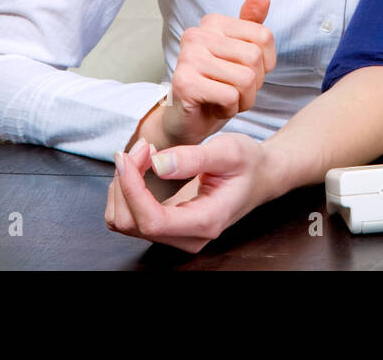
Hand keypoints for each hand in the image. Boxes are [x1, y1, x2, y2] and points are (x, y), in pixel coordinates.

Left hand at [106, 132, 283, 253]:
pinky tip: (140, 169)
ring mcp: (175, 236)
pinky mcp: (165, 228)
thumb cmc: (248, 164)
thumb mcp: (229, 151)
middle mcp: (187, 237)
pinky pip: (128, 217)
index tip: (128, 156)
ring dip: (123, 185)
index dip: (132, 189)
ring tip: (142, 154)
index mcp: (205, 221)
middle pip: (131, 223)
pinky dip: (126, 191)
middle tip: (143, 147)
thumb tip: (158, 164)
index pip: (152, 220)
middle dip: (126, 182)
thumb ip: (194, 158)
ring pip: (124, 221)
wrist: (259, 177)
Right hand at [152, 0, 276, 147]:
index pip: (264, 36)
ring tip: (224, 99)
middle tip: (234, 90)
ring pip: (245, 78)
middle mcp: (197, 34)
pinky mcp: (184, 83)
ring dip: (243, 99)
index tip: (245, 71)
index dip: (266, 63)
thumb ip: (252, 24)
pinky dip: (230, 108)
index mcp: (213, 22)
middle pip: (255, 57)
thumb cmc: (217, 85)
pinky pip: (230, 96)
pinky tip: (214, 107)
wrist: (187, 120)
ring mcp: (188, 57)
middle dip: (254, 83)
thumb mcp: (240, 53)